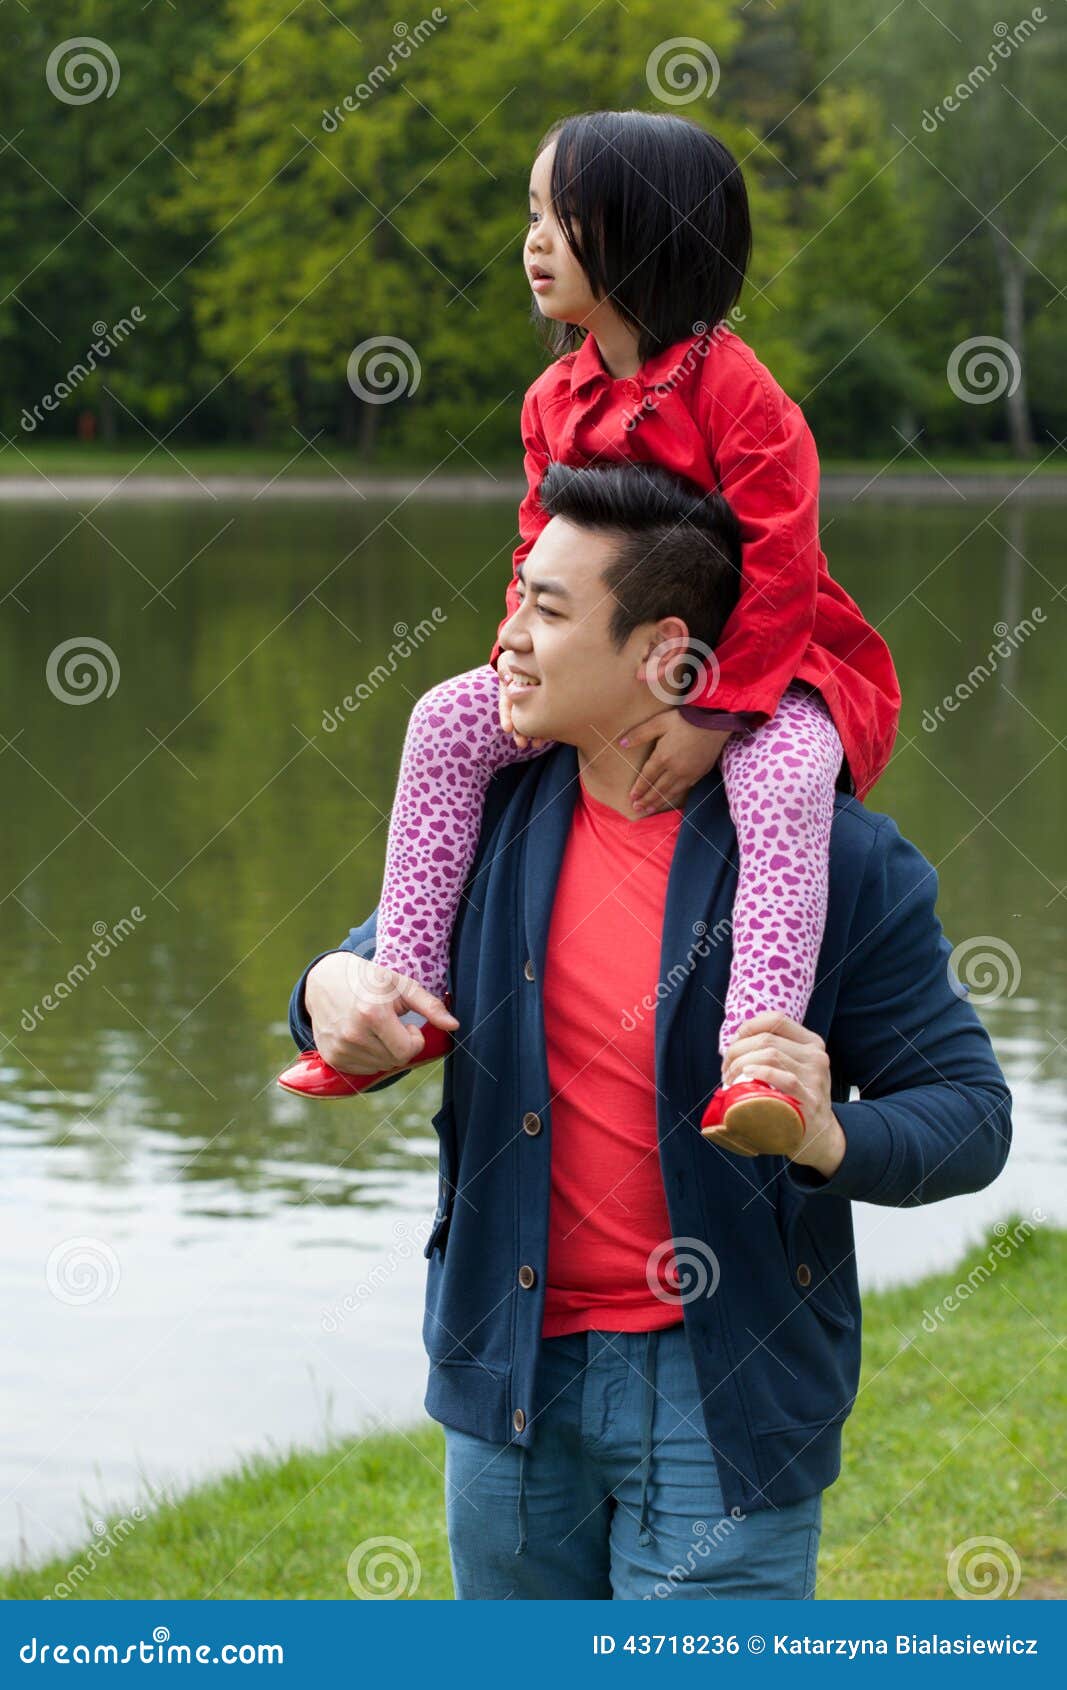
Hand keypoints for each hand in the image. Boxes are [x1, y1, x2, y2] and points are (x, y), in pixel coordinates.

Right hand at [305, 952, 458, 1075]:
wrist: (325, 980)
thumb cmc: (369, 979)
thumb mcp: (401, 985)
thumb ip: (430, 1006)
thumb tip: (455, 1026)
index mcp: (372, 1014)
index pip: (407, 1050)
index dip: (413, 1039)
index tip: (406, 1024)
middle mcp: (353, 1034)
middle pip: (394, 1061)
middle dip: (400, 1045)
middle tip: (390, 1024)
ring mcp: (339, 1048)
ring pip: (379, 1067)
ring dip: (384, 1053)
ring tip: (374, 1028)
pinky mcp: (331, 1057)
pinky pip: (362, 1071)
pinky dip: (369, 1058)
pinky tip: (362, 1037)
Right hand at [497, 655, 547, 751]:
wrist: (535, 652)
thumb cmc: (521, 654)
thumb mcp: (511, 659)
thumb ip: (507, 667)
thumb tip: (508, 680)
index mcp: (510, 689)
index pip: (506, 704)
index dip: (506, 717)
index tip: (507, 728)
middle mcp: (520, 697)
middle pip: (517, 717)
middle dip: (519, 731)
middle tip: (522, 744)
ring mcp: (533, 700)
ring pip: (531, 718)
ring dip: (533, 732)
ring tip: (536, 745)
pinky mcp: (548, 701)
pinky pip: (546, 714)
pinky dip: (546, 726)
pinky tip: (548, 738)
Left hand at [621, 712, 730, 813]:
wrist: (714, 721)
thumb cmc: (685, 719)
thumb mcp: (659, 722)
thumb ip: (640, 734)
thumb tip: (621, 743)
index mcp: (663, 757)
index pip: (647, 777)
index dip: (639, 789)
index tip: (632, 798)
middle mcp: (675, 769)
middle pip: (658, 788)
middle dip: (647, 800)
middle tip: (637, 809)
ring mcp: (689, 773)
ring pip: (671, 792)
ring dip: (659, 802)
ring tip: (650, 810)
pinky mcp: (700, 773)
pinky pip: (684, 789)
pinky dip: (674, 796)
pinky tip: (670, 798)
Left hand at [721, 1012, 845, 1177]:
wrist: (821, 1136)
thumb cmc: (797, 1099)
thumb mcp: (795, 1069)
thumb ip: (775, 1052)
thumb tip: (736, 1042)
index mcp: (811, 1043)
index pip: (776, 1019)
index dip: (748, 1027)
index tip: (734, 1044)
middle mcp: (816, 1056)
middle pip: (766, 1039)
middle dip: (736, 1051)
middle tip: (726, 1069)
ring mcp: (815, 1078)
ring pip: (770, 1055)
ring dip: (741, 1064)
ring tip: (730, 1079)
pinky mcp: (810, 1100)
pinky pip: (784, 1079)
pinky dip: (760, 1074)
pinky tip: (746, 1079)